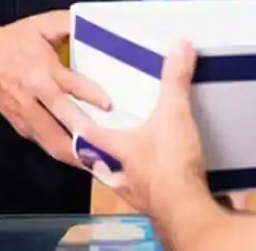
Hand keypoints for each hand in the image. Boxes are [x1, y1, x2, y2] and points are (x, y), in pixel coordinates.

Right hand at [0, 10, 112, 166]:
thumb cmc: (12, 44)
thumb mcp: (40, 25)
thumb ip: (67, 23)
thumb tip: (94, 23)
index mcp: (41, 70)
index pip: (67, 85)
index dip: (89, 94)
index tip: (108, 105)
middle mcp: (34, 95)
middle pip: (60, 122)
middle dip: (84, 136)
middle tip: (108, 146)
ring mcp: (27, 115)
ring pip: (52, 141)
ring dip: (75, 155)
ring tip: (100, 163)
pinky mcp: (23, 127)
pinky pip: (45, 144)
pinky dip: (63, 154)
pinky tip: (82, 159)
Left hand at [77, 40, 211, 215]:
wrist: (187, 209)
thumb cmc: (169, 163)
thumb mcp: (173, 113)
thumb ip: (174, 79)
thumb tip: (179, 45)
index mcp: (116, 147)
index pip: (87, 132)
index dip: (78, 121)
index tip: (68, 113)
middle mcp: (120, 172)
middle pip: (97, 161)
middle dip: (94, 153)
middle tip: (92, 142)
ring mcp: (137, 192)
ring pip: (118, 181)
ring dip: (118, 172)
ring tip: (123, 162)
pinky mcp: (157, 205)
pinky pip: (145, 194)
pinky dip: (147, 187)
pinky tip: (156, 181)